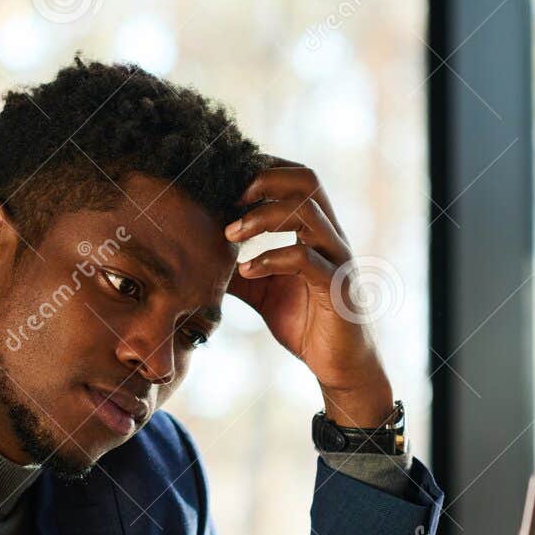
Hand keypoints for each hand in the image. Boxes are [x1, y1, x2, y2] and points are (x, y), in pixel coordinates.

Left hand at [224, 158, 395, 427]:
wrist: (339, 365)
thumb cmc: (304, 322)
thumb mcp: (261, 290)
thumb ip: (236, 268)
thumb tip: (196, 255)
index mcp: (315, 230)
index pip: (295, 178)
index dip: (263, 168)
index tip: (227, 179)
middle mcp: (330, 236)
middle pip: (306, 180)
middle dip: (264, 180)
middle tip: (228, 198)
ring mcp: (336, 259)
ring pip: (306, 213)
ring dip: (261, 217)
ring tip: (229, 234)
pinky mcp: (335, 287)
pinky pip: (305, 260)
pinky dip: (271, 259)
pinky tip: (248, 270)